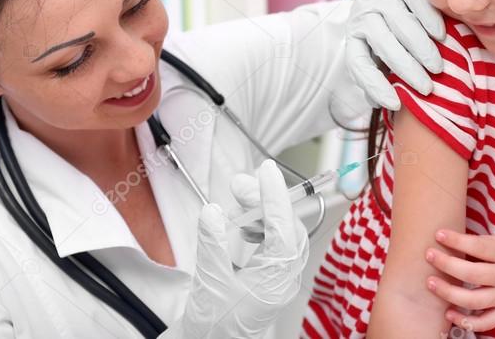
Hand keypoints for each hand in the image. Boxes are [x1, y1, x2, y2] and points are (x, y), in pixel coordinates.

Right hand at [173, 160, 309, 338]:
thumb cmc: (212, 328)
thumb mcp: (209, 282)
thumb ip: (212, 244)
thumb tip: (212, 212)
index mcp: (276, 280)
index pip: (283, 228)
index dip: (275, 196)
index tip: (266, 172)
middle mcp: (283, 278)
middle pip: (285, 226)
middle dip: (264, 201)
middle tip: (239, 185)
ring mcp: (278, 278)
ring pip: (280, 233)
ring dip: (261, 212)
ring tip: (239, 200)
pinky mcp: (268, 278)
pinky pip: (274, 244)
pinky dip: (260, 227)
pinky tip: (244, 224)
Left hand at [345, 0, 444, 110]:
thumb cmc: (392, 22)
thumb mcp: (382, 45)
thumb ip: (381, 70)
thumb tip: (376, 103)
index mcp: (356, 33)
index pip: (358, 64)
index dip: (373, 85)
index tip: (394, 104)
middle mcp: (364, 13)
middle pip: (383, 44)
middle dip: (406, 70)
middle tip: (426, 89)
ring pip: (401, 25)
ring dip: (420, 49)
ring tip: (437, 68)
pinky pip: (417, 3)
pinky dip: (429, 22)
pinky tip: (441, 38)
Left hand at [423, 229, 494, 332]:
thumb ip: (484, 243)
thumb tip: (453, 239)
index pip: (478, 247)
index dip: (456, 241)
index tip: (438, 234)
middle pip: (471, 275)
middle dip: (446, 264)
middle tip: (429, 255)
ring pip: (474, 301)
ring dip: (449, 293)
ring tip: (431, 282)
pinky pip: (484, 322)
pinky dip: (465, 322)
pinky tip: (449, 313)